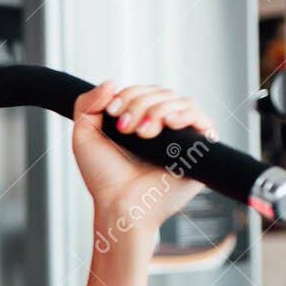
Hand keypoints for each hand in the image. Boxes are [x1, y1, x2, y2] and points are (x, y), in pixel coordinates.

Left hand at [72, 81, 209, 236]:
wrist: (120, 204)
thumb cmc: (104, 177)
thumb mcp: (84, 135)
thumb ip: (88, 103)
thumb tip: (112, 82)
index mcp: (140, 120)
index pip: (143, 91)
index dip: (128, 95)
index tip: (112, 113)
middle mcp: (163, 126)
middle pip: (161, 93)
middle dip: (140, 104)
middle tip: (125, 128)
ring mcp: (182, 137)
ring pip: (180, 102)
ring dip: (158, 110)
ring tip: (142, 132)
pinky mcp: (199, 149)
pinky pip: (201, 119)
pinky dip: (185, 115)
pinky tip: (169, 124)